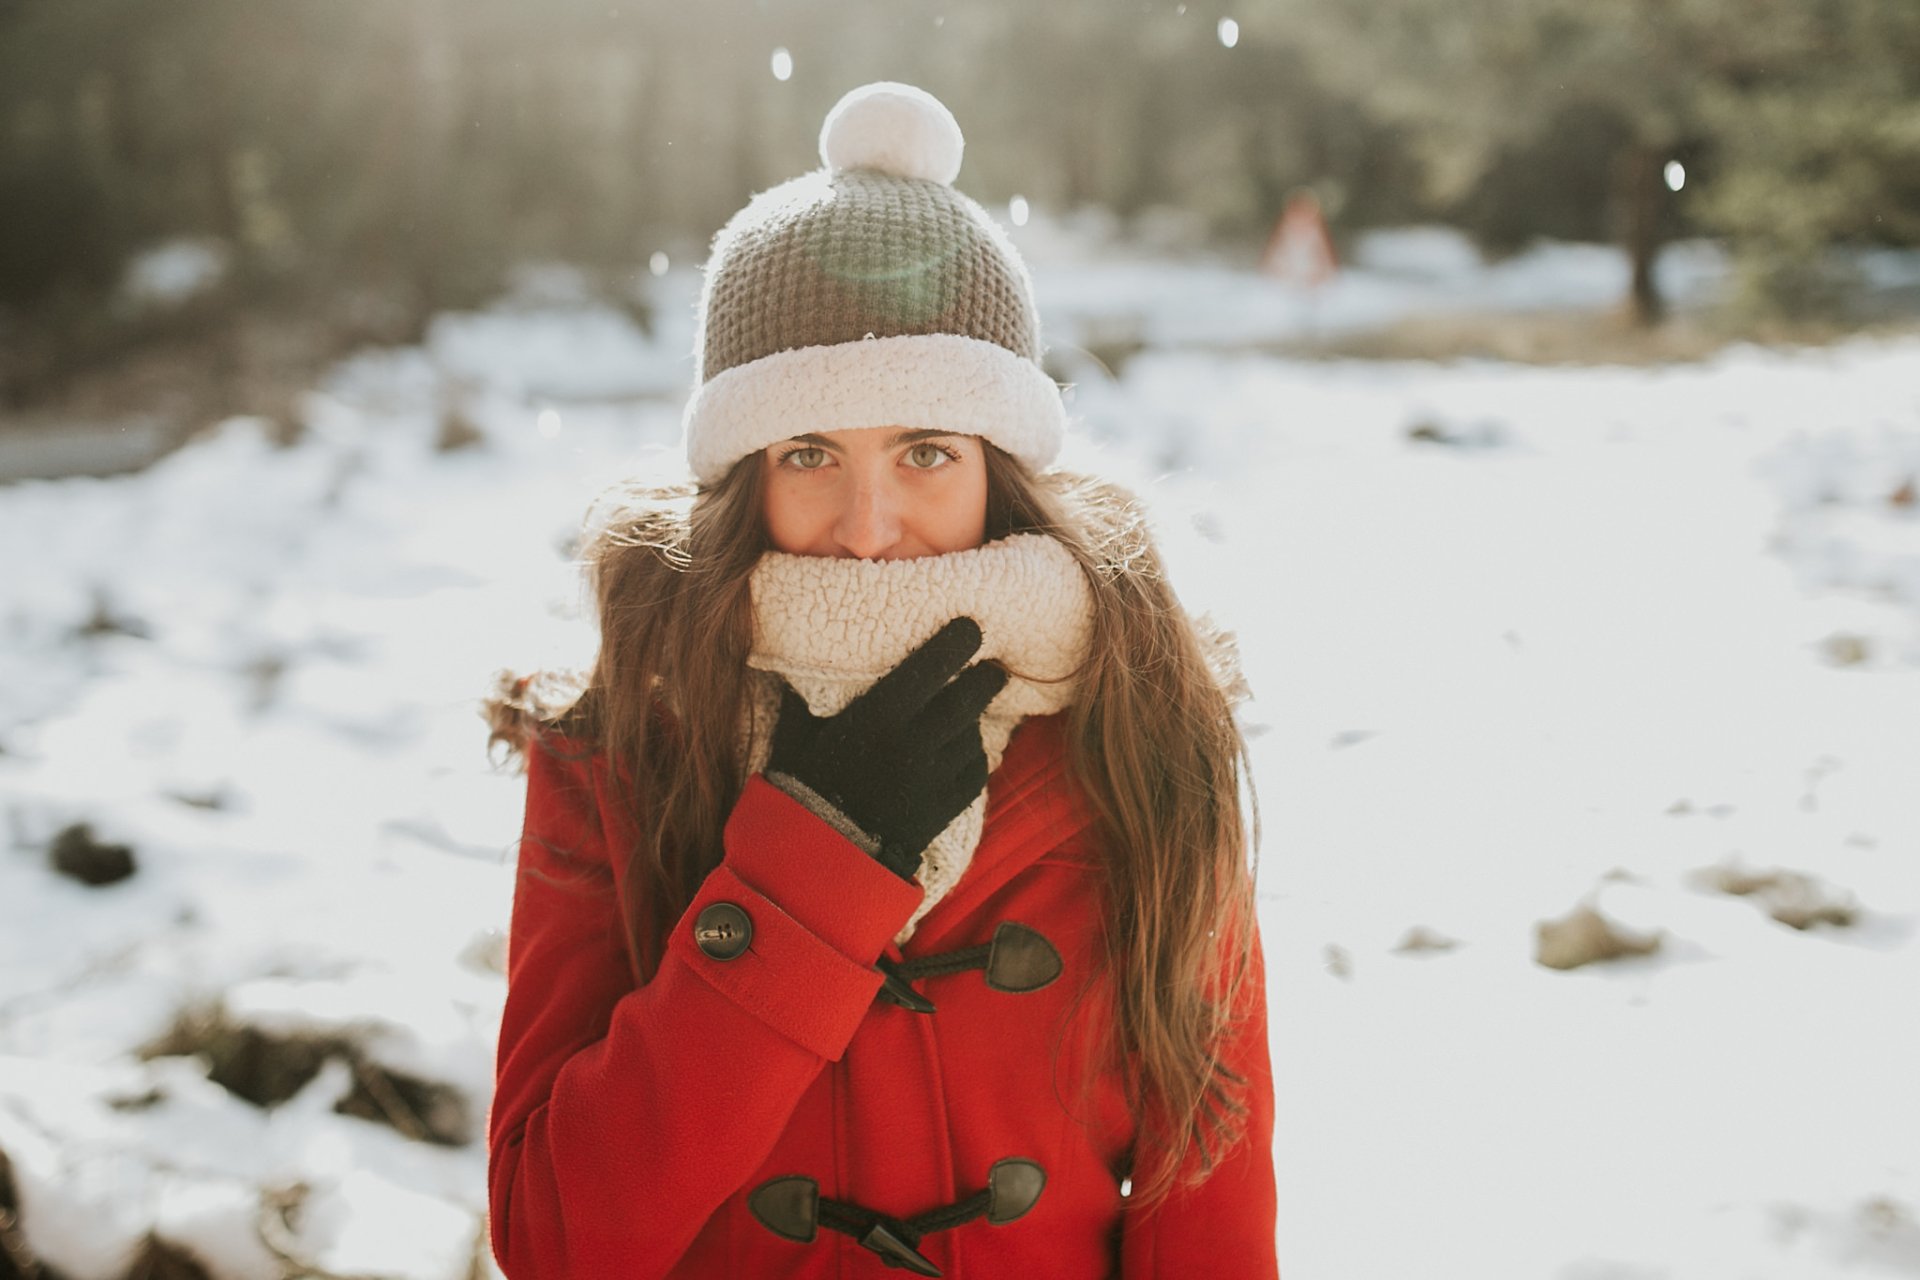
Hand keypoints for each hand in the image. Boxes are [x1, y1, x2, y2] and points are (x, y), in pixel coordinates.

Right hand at [766, 616, 1008, 879]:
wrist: (820, 858)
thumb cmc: (802, 789)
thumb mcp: (796, 736)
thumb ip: (805, 698)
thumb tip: (798, 661)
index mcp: (879, 716)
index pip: (933, 665)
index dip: (958, 642)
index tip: (971, 627)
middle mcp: (914, 743)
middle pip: (969, 699)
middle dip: (985, 679)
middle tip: (991, 668)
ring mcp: (933, 778)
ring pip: (972, 736)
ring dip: (974, 719)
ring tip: (969, 709)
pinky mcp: (944, 809)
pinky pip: (974, 773)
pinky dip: (974, 756)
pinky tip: (965, 748)